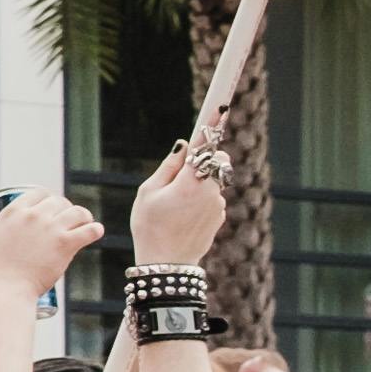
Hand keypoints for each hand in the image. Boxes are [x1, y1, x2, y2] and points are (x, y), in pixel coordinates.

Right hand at [0, 189, 102, 294]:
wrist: (7, 289)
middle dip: (66, 208)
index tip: (52, 208)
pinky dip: (96, 230)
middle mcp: (33, 215)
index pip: (39, 193)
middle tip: (69, 219)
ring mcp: (50, 229)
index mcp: (14, 212)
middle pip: (59, 201)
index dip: (49, 198)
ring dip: (84, 216)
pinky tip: (95, 232)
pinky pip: (90, 230)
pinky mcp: (65, 244)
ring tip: (85, 224)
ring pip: (77, 212)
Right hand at [131, 139, 230, 274]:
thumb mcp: (148, 193)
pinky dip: (202, 199)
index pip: (204, 147)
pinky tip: (183, 216)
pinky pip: (213, 198)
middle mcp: (210, 191)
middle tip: (181, 174)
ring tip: (175, 205)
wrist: (166, 263)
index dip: (212, 127)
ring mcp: (218, 205)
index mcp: (190, 183)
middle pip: (217, 162)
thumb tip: (184, 145)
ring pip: (214, 181)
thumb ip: (169, 167)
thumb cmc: (150, 226)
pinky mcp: (220, 216)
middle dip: (205, 160)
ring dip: (201, 183)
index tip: (222, 108)